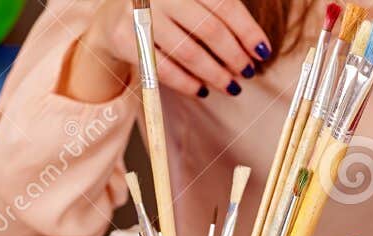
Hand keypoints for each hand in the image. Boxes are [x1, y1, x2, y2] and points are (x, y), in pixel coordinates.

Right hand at [77, 0, 269, 98]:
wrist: (109, 17)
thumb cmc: (163, 11)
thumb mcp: (187, 2)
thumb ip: (216, 14)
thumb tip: (257, 47)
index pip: (223, 3)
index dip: (247, 30)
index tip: (263, 51)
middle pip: (209, 29)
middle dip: (234, 56)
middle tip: (248, 72)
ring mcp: (137, 14)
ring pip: (189, 53)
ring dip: (216, 74)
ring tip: (232, 86)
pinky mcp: (122, 39)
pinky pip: (163, 69)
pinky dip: (187, 83)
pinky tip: (202, 90)